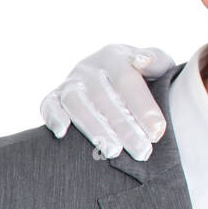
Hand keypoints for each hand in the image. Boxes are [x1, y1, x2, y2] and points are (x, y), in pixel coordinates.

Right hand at [39, 44, 174, 160]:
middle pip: (104, 97)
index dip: (142, 108)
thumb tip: (142, 60)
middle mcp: (89, 67)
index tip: (157, 133)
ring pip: (77, 103)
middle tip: (142, 152)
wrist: (119, 76)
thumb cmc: (146, 74)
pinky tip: (62, 134)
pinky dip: (53, 117)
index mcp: (115, 56)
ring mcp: (70, 82)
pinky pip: (48, 105)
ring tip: (113, 151)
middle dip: (124, 128)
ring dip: (94, 128)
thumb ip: (157, 60)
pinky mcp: (55, 96)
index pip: (128, 81)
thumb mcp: (159, 63)